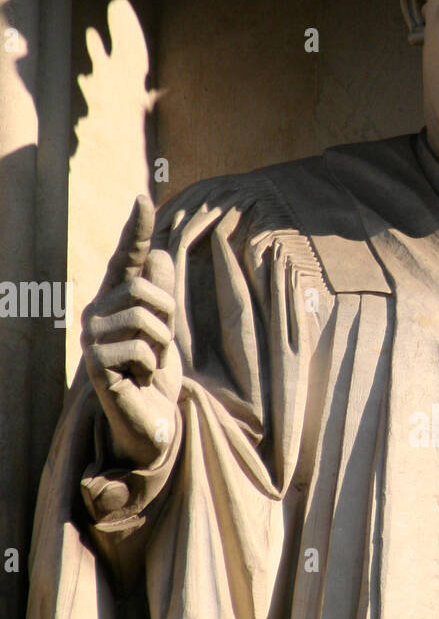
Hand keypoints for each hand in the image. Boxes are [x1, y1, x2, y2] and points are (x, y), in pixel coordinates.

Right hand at [81, 195, 181, 468]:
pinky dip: (152, 365)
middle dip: (167, 317)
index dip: (137, 230)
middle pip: (143, 289)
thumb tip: (161, 253)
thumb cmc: (156, 372)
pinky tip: (140, 378)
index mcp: (115, 299)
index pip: (127, 258)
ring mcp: (92, 337)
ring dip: (162, 344)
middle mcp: (96, 312)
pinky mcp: (96, 363)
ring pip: (144, 318)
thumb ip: (161, 294)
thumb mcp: (165, 329)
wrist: (151, 419)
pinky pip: (141, 349)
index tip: (146, 198)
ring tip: (151, 363)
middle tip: (162, 344)